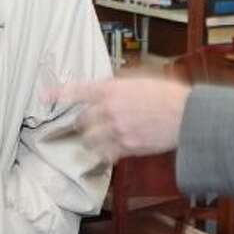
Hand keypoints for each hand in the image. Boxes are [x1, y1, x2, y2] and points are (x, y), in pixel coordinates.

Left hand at [55, 74, 190, 161]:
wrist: (187, 115)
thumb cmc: (170, 95)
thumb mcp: (142, 79)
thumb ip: (121, 84)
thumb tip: (108, 87)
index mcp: (113, 89)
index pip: (79, 90)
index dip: (59, 93)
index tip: (46, 96)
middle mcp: (110, 109)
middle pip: (81, 120)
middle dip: (84, 122)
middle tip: (88, 124)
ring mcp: (117, 130)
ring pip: (89, 140)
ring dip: (91, 140)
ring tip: (98, 139)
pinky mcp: (126, 147)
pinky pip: (105, 155)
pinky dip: (104, 154)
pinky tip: (108, 152)